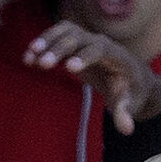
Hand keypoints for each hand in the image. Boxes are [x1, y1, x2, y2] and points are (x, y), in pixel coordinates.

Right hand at [23, 22, 160, 134]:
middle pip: (78, 37)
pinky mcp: (75, 44)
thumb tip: (127, 129)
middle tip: (42, 63)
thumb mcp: (131, 104)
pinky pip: (57, 38)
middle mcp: (100, 42)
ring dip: (46, 42)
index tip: (70, 68)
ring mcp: (86, 40)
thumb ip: (126, 114)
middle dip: (60, 49)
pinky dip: (42, 45)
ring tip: (28, 58)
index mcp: (116, 54)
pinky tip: (28, 59)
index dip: (85, 56)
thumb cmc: (132, 92)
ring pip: (64, 32)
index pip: (99, 49)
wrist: (131, 78)